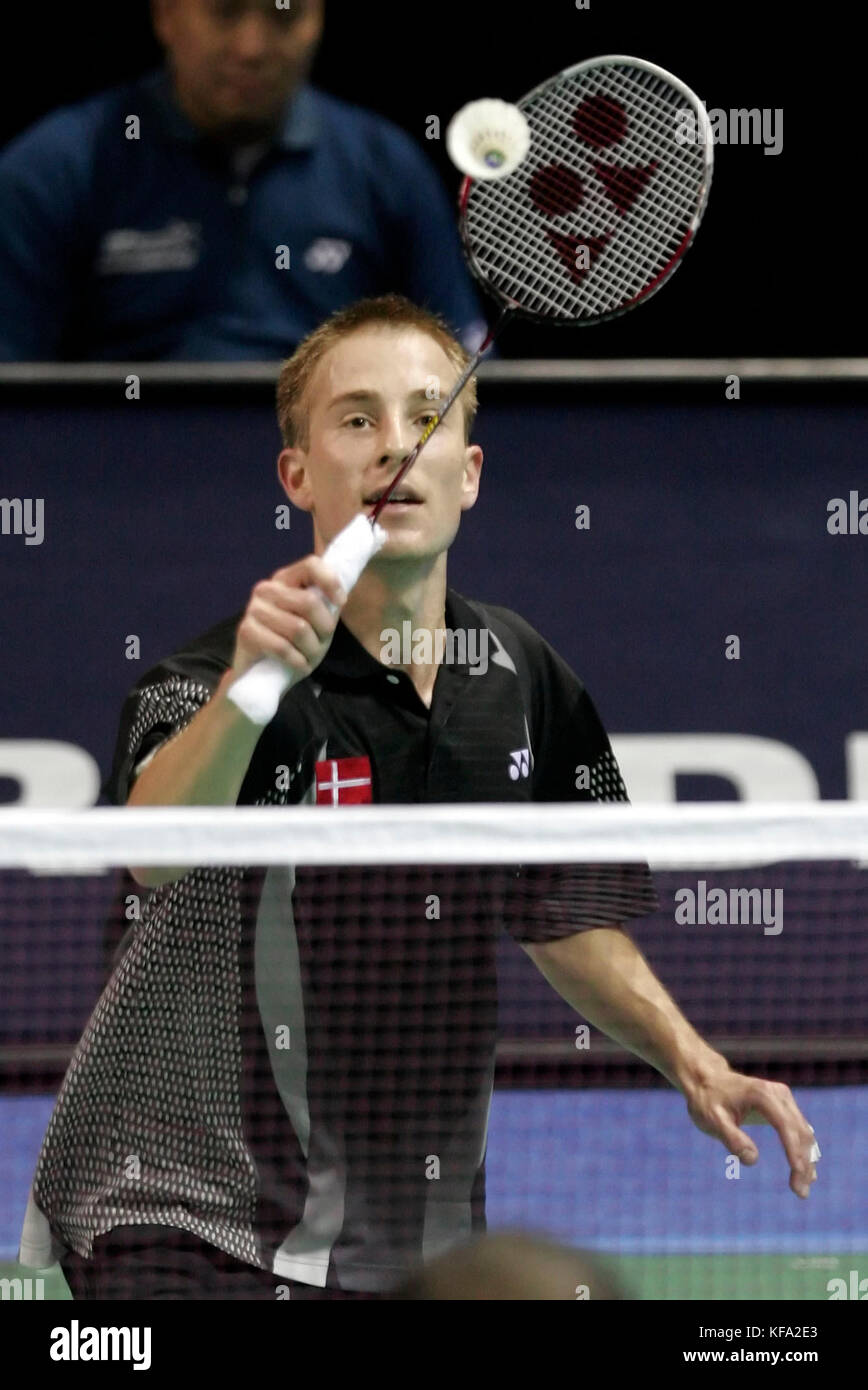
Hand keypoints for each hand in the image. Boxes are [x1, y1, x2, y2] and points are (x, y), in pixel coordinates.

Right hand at [231, 554, 347, 680]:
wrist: (263, 672)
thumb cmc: (294, 644)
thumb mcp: (317, 622)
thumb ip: (327, 605)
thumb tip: (340, 597)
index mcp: (286, 579)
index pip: (311, 565)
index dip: (331, 582)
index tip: (340, 602)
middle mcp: (267, 588)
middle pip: (309, 602)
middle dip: (323, 629)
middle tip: (320, 643)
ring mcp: (254, 609)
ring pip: (298, 628)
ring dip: (311, 650)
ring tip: (307, 657)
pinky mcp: (246, 631)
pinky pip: (282, 647)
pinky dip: (297, 661)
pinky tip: (299, 665)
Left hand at [684, 1065, 818, 1197]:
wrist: (707, 1080)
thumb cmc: (707, 1101)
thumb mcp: (712, 1120)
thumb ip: (731, 1138)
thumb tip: (753, 1160)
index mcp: (762, 1095)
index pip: (786, 1127)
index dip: (794, 1153)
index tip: (798, 1177)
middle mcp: (779, 1094)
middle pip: (800, 1132)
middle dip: (804, 1164)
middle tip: (800, 1193)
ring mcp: (784, 1098)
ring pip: (804, 1133)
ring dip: (807, 1161)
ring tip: (803, 1189)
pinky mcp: (784, 1105)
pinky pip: (800, 1130)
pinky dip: (804, 1151)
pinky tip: (807, 1171)